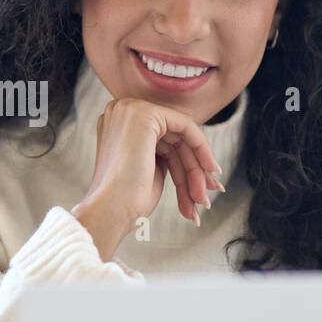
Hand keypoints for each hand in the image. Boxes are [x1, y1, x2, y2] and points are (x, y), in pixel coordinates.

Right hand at [70, 97, 223, 260]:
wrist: (111, 211)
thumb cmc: (127, 201)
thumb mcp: (147, 170)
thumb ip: (163, 154)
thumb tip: (194, 154)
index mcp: (116, 126)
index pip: (160, 141)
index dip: (183, 164)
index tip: (199, 189)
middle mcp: (120, 113)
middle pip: (171, 140)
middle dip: (192, 170)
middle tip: (204, 199)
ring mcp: (130, 110)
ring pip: (180, 137)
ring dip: (196, 170)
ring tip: (203, 200)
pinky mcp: (145, 114)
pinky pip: (186, 126)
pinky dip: (201, 148)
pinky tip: (210, 170)